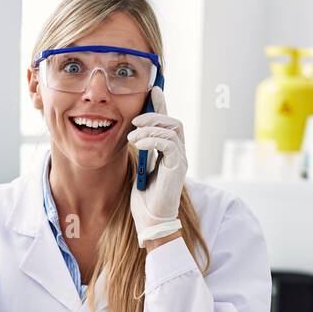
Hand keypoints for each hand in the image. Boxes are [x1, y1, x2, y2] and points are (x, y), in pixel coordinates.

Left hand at [128, 86, 187, 233]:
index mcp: (170, 153)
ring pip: (173, 129)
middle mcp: (179, 154)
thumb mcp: (139, 169)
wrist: (151, 221)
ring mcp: (180, 160)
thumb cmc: (144, 199)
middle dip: (155, 115)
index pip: (168, 123)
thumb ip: (141, 152)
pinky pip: (169, 143)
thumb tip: (131, 134)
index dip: (161, 105)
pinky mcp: (178, 167)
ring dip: (150, 128)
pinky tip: (137, 144)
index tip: (152, 90)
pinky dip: (152, 140)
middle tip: (134, 121)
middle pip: (174, 122)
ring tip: (132, 137)